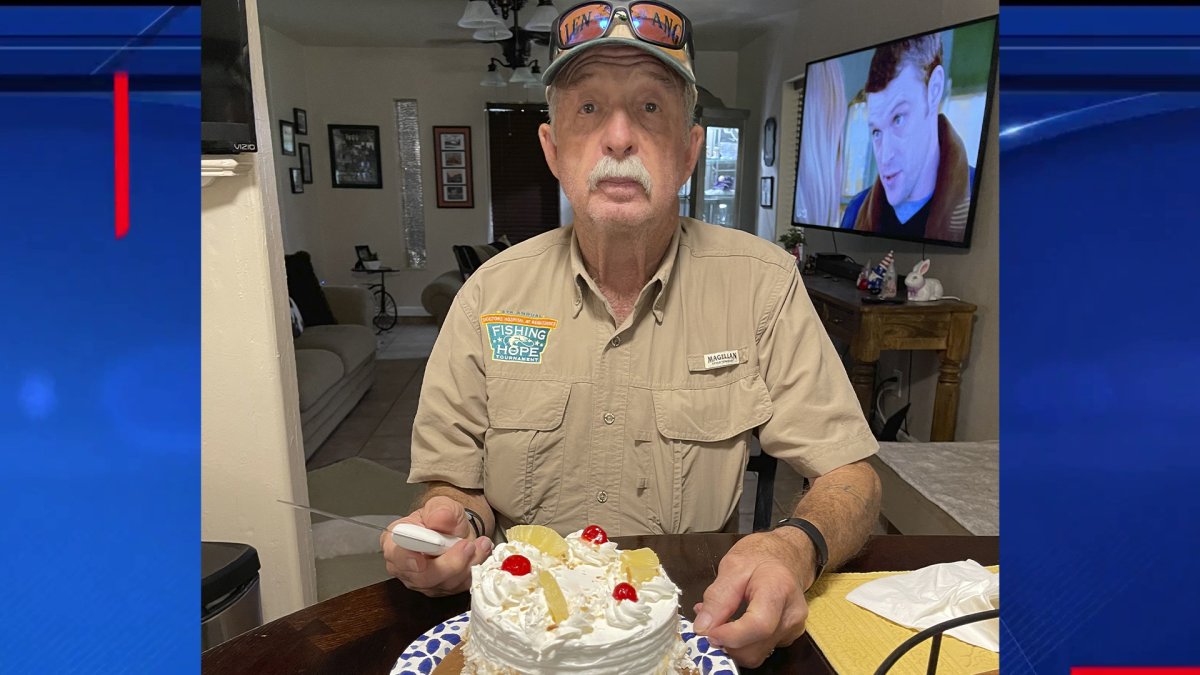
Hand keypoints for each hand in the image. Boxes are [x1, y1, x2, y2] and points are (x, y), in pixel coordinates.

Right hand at [380, 496, 492, 596]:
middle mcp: (406, 568)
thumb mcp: (440, 505)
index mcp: (395, 544)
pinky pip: (461, 586)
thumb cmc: (439, 519)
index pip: (396, 556)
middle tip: (467, 545)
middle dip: (449, 564)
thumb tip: (439, 518)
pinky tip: (481, 551)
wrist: (453, 529)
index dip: (407, 559)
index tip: (420, 559)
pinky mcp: (445, 589)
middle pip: (423, 578)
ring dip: (467, 563)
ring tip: (478, 543)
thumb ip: (440, 510)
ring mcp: (425, 583)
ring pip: (446, 583)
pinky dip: (475, 568)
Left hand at [692, 530, 814, 667]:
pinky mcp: (788, 637)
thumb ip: (717, 597)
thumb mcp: (732, 566)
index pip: (759, 625)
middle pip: (756, 648)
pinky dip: (741, 643)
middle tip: (707, 624)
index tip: (706, 632)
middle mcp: (791, 614)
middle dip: (726, 644)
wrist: (787, 555)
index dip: (730, 635)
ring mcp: (792, 629)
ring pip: (757, 655)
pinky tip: (733, 624)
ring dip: (732, 645)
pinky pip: (760, 650)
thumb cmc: (759, 556)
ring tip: (718, 621)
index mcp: (778, 589)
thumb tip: (702, 628)